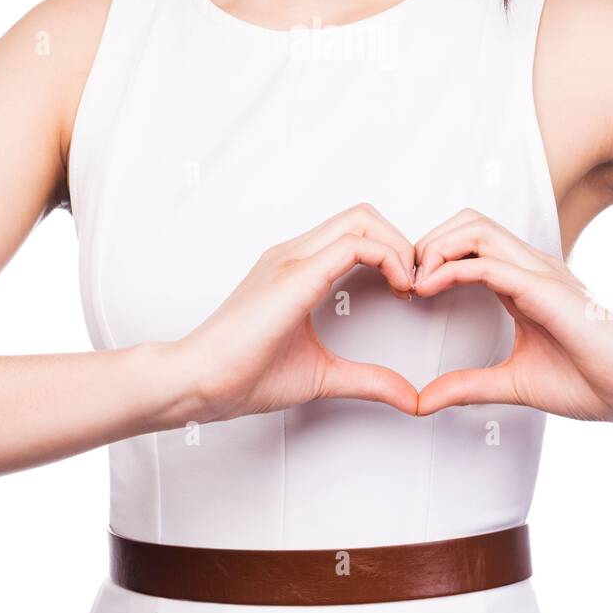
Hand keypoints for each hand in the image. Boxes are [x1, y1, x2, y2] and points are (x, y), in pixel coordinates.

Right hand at [159, 204, 418, 425]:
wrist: (197, 382)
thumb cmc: (241, 376)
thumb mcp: (322, 376)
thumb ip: (367, 380)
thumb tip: (409, 397)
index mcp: (296, 268)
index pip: (355, 231)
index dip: (392, 252)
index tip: (408, 290)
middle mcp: (294, 254)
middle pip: (363, 214)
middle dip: (401, 241)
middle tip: (415, 284)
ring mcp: (292, 259)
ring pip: (361, 219)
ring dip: (398, 246)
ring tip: (409, 285)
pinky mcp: (295, 275)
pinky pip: (353, 245)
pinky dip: (388, 258)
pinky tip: (399, 288)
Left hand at [412, 209, 612, 421]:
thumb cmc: (595, 382)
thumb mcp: (515, 383)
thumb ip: (470, 386)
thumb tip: (425, 400)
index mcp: (523, 284)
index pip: (469, 245)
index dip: (432, 257)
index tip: (406, 290)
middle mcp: (530, 269)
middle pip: (468, 223)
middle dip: (428, 241)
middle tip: (403, 279)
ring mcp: (539, 274)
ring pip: (475, 230)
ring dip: (435, 247)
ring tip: (413, 281)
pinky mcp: (545, 290)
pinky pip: (489, 265)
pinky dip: (451, 269)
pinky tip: (429, 288)